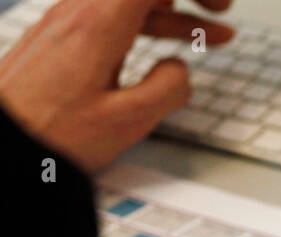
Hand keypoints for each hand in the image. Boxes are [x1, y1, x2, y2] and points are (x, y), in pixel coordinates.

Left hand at [0, 0, 234, 171]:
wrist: (3, 140)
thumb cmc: (49, 133)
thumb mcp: (125, 122)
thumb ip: (166, 90)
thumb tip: (180, 70)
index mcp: (99, 24)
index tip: (221, 6)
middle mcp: (80, 12)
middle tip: (221, 11)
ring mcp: (68, 21)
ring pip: (130, 1)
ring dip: (173, 12)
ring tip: (211, 36)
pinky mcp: (62, 37)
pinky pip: (113, 15)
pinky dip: (147, 24)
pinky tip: (164, 49)